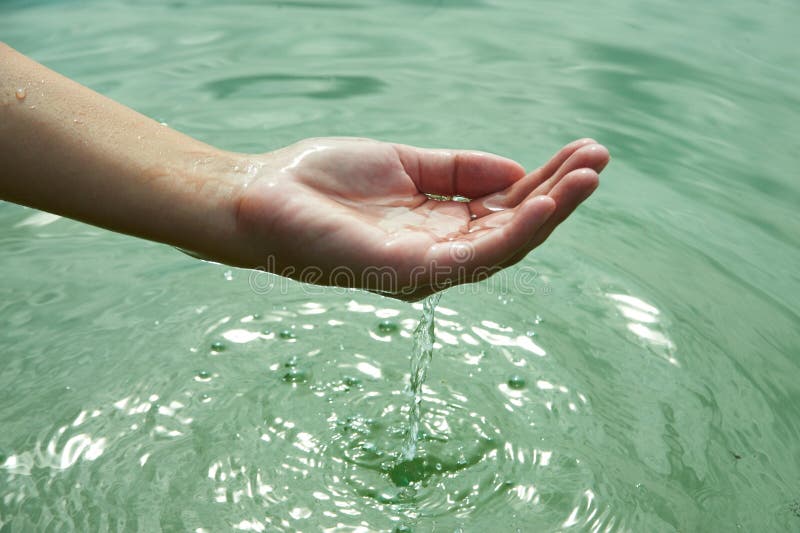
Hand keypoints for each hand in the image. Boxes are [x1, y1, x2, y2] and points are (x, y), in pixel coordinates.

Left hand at [234, 137, 609, 299]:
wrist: (262, 194)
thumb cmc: (321, 181)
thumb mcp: (404, 164)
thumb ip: (457, 170)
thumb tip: (515, 171)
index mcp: (436, 227)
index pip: (503, 208)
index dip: (543, 180)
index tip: (581, 152)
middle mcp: (437, 255)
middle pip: (512, 229)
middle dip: (558, 195)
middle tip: (600, 160)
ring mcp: (425, 269)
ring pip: (503, 245)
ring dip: (549, 213)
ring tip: (587, 178)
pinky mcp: (407, 272)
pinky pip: (473, 256)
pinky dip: (512, 232)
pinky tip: (542, 203)